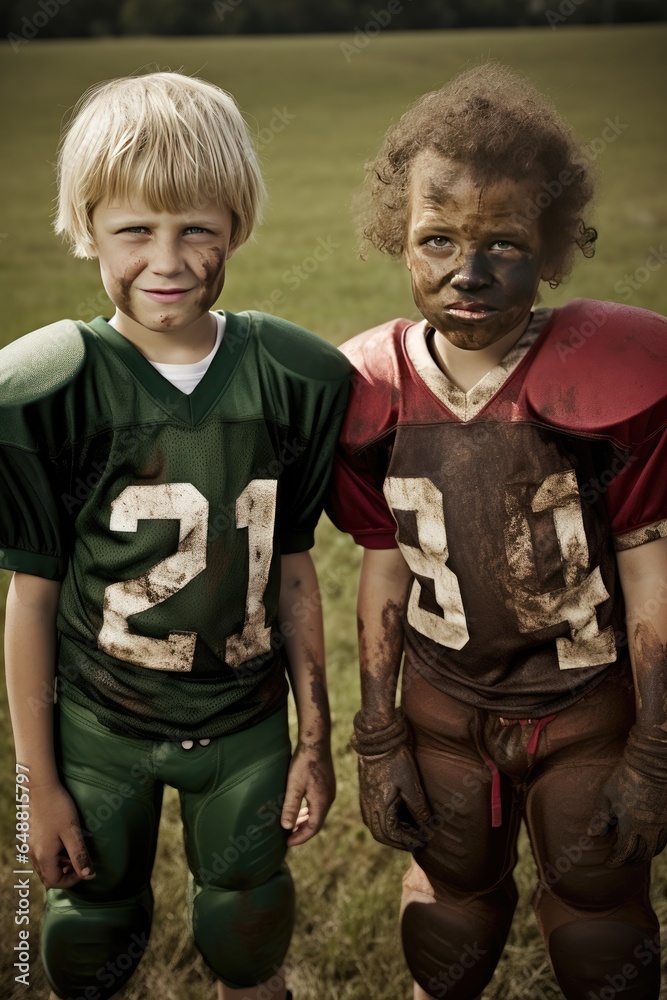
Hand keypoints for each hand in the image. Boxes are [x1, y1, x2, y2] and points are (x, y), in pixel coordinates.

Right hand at [29, 782, 95, 888]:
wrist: (41, 787)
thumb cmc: (58, 807)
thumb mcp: (72, 831)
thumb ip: (79, 855)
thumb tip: (89, 875)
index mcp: (43, 856)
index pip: (54, 882)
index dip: (71, 880)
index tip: (84, 868)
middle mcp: (34, 854)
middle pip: (48, 876)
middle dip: (65, 874)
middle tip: (79, 859)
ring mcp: (30, 846)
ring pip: (44, 866)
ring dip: (59, 864)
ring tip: (73, 849)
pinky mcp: (31, 838)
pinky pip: (41, 855)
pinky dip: (53, 855)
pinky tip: (63, 840)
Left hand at [280, 741, 335, 846]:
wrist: (316, 742)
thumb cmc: (304, 763)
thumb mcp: (294, 786)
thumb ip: (290, 807)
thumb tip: (286, 827)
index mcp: (322, 802)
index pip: (313, 828)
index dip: (300, 837)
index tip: (287, 843)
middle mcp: (328, 799)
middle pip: (316, 822)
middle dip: (302, 831)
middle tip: (288, 837)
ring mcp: (329, 791)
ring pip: (317, 813)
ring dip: (305, 821)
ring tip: (292, 825)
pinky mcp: (327, 784)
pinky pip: (318, 804)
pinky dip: (308, 811)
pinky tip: (300, 808)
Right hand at [351, 709, 430, 851]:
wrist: (378, 742)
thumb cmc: (396, 762)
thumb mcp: (411, 785)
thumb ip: (418, 808)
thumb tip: (426, 826)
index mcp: (379, 808)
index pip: (392, 835)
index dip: (407, 840)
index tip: (422, 841)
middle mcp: (369, 808)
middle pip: (381, 835)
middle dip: (398, 841)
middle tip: (414, 841)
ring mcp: (365, 801)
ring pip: (375, 827)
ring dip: (390, 833)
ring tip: (407, 831)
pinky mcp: (365, 794)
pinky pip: (371, 816)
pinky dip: (384, 823)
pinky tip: (396, 818)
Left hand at [588, 730, 666, 866]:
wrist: (651, 764)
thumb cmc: (624, 777)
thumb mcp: (606, 796)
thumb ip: (600, 817)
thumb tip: (592, 834)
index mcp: (632, 825)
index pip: (625, 852)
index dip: (616, 860)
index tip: (609, 862)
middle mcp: (649, 829)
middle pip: (642, 855)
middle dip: (630, 859)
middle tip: (621, 859)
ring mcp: (662, 824)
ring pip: (656, 849)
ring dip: (645, 854)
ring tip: (635, 852)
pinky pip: (665, 839)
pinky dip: (656, 845)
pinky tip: (649, 840)